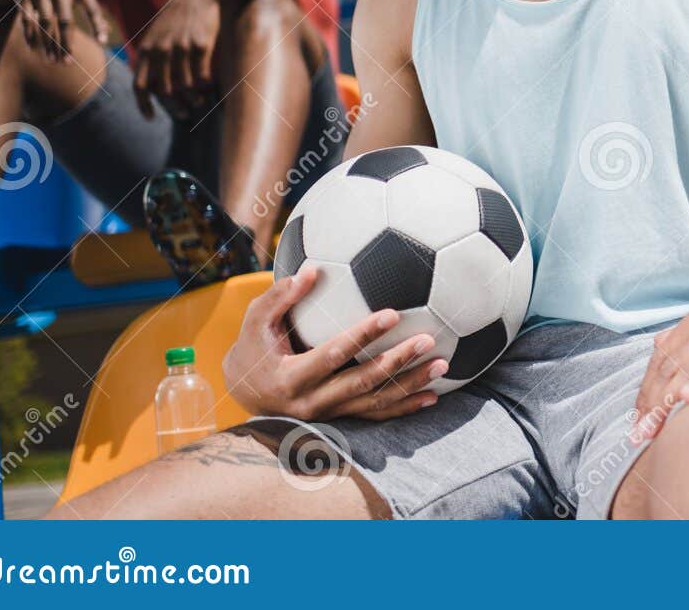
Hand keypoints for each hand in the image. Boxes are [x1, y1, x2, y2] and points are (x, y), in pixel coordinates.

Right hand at [5, 0, 106, 60]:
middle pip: (65, 20)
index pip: (92, 7)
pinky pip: (26, 18)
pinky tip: (34, 49)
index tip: (102, 42)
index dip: (97, 25)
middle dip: (66, 43)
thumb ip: (91, 5)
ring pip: (45, 23)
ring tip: (52, 60)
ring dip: (48, 44)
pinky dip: (30, 35)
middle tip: (68, 63)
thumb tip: (104, 30)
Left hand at [133, 0, 221, 116]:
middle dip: (173, 107)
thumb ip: (152, 55)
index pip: (140, 85)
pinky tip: (209, 89)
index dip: (144, 105)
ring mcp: (180, 49)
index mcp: (147, 50)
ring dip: (192, 99)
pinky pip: (201, 75)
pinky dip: (205, 86)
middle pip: (164, 90)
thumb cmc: (177, 15)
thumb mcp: (157, 34)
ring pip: (185, 85)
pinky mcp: (200, 46)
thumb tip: (152, 82)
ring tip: (199, 103)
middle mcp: (161, 51)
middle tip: (182, 114)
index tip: (151, 117)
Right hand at [222, 267, 446, 421]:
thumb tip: (311, 270)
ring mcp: (328, 415)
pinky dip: (405, 407)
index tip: (392, 314)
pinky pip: (376, 415)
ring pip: (375, 402)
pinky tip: (432, 395)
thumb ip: (281, 296)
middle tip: (429, 340)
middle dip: (397, 362)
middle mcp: (312, 402)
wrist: (246, 393)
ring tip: (442, 364)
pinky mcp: (340, 419)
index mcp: (290, 377)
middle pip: (362, 382)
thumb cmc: (252, 348)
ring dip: (410, 385)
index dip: (363, 335)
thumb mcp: (255, 321)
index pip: (333, 354)